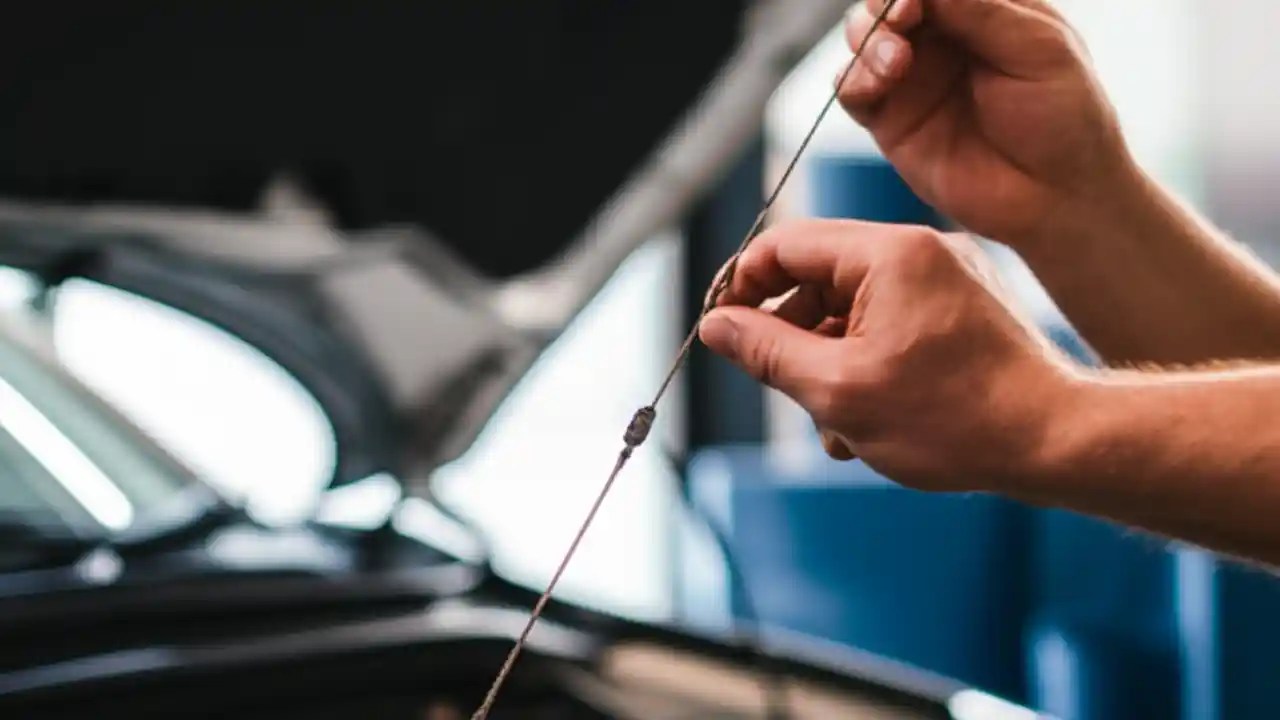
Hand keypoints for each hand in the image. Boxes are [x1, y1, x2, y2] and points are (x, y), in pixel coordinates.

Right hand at [697, 219, 1078, 491]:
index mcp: (889, 253)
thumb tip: (716, 327)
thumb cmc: (956, 419)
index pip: (785, 245)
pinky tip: (867, 423)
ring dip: (827, 364)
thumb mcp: (837, 390)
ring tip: (833, 426)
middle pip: (816, 279)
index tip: (722, 330)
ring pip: (850, 311)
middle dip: (790, 339)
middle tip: (779, 388)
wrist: (1055, 442)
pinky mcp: (961, 310)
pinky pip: (888, 325)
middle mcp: (920, 250)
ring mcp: (945, 279)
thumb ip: (766, 351)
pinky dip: (866, 366)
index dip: (742, 288)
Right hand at [838, 0, 1136, 245]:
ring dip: (868, 40)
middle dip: (885, 5)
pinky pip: (852, 89)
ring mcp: (913, 78)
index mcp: (985, 8)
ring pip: (864, 38)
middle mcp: (944, 37)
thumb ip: (982, 9)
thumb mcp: (1037, 48)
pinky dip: (853, 80)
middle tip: (902, 19)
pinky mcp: (890, 121)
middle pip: (890, 2)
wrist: (1055, 198)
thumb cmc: (1064, 118)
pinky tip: (876, 85)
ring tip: (896, 63)